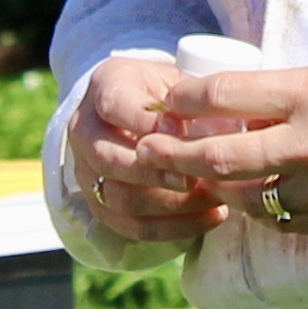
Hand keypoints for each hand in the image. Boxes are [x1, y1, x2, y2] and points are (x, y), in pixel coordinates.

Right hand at [72, 51, 233, 241]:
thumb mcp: (175, 81)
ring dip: (169, 204)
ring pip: (119, 198)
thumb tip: (222, 129)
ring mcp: (87, 171)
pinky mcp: (101, 204)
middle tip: (196, 177)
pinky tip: (208, 218)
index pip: (114, 105)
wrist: (139, 110)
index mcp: (103, 88)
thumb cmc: (165, 94)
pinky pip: (131, 226)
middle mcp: (84, 130)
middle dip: (156, 173)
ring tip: (212, 199)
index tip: (181, 132)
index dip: (146, 123)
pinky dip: (171, 228)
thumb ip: (191, 101)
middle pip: (109, 159)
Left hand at [171, 53, 307, 233]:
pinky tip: (255, 198)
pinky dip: (261, 210)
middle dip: (173, 156)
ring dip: (218, 188)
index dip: (182, 101)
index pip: (224, 97)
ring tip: (202, 178)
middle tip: (147, 152)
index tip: (163, 102)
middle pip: (218, 158)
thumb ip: (295, 91)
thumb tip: (244, 103)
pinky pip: (283, 222)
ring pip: (245, 198)